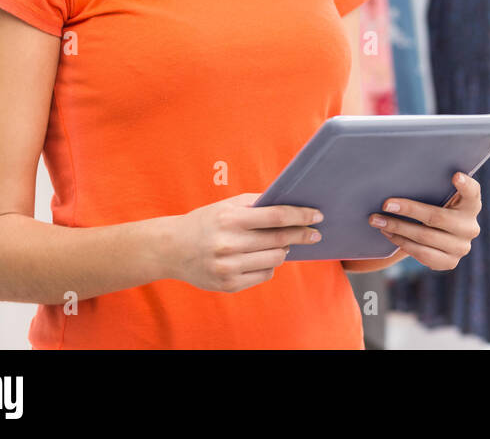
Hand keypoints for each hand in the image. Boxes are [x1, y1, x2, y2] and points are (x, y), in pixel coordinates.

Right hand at [168, 193, 322, 292]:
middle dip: (302, 235)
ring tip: (282, 243)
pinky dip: (269, 266)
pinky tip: (263, 258)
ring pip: (275, 260)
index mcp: (230, 220)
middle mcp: (229, 244)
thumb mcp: (228, 206)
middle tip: (314, 233)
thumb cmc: (206, 222)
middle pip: (280, 240)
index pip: (276, 217)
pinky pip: (264, 275)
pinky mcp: (228, 285)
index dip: (301, 216)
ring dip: (284, 250)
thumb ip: (258, 203)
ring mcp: (228, 267)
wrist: (172, 249)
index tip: (317, 216)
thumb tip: (292, 203)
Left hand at [369, 172, 481, 270]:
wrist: (440, 237)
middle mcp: (470, 226)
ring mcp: (462, 247)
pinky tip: (389, 234)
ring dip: (398, 228)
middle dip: (408, 210)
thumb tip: (398, 175)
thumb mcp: (440, 195)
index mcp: (471, 204)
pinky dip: (403, 243)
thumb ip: (433, 187)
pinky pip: (423, 254)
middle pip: (437, 217)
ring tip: (378, 221)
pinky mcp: (451, 262)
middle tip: (385, 204)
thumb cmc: (436, 206)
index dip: (465, 184)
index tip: (455, 176)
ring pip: (425, 237)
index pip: (472, 192)